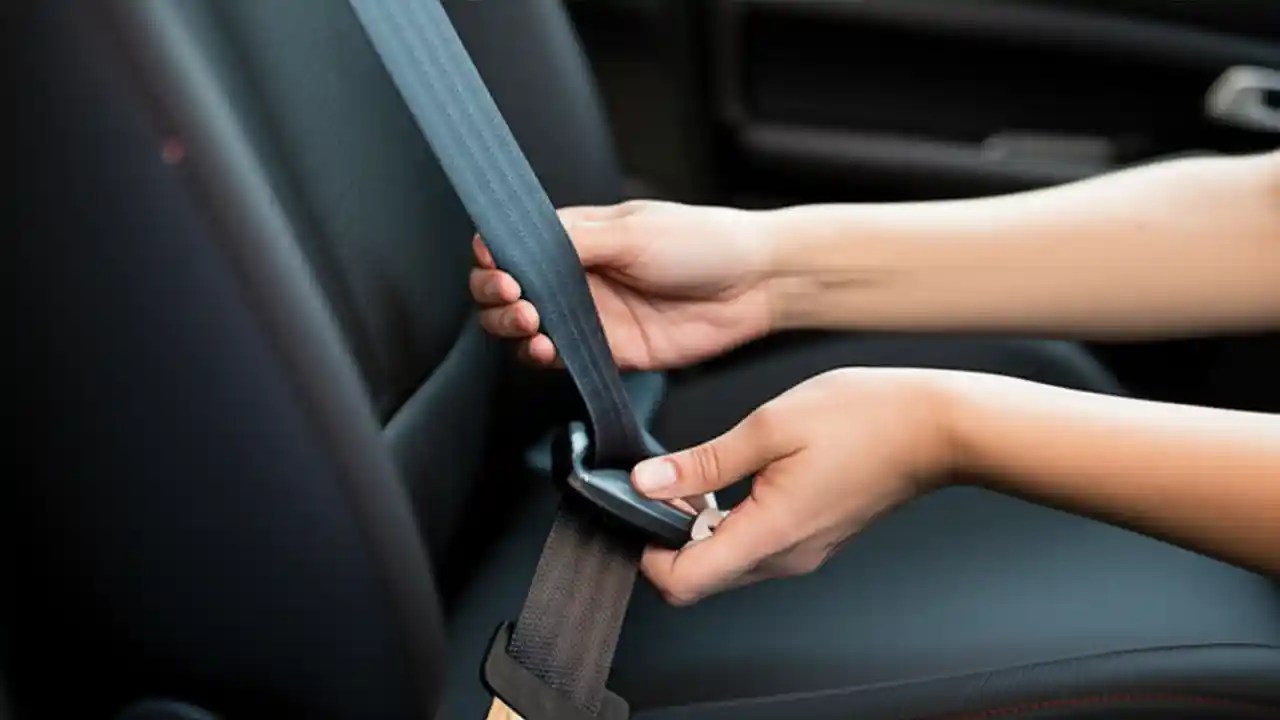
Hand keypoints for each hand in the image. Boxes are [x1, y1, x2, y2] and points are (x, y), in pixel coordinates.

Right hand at [470, 200, 776, 370]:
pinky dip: (545, 357)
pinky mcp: (610, 352)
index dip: (495, 258)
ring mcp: (591, 316)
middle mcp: (576, 277)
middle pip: (508, 292)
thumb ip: (574, 239)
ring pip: (528, 330)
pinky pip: (564, 361)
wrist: (756, 284)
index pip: (513, 246)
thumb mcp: (634, 230)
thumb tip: (516, 239)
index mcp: (576, 237)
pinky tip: (547, 349)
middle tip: (514, 297)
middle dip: (497, 296)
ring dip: (515, 329)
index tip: (497, 264)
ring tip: (530, 322)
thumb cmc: (703, 241)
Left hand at [630, 368, 953, 604]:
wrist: (935, 427)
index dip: (647, 554)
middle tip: (671, 484)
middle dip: (669, 538)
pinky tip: (742, 476)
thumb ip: (703, 461)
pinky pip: (756, 545)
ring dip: (702, 527)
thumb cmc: (867, 418)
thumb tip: (647, 481)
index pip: (682, 584)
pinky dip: (732, 520)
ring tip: (707, 474)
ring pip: (727, 561)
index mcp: (769, 534)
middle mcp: (785, 557)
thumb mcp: (771, 426)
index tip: (641, 510)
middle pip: (700, 578)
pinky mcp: (813, 538)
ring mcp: (802, 552)